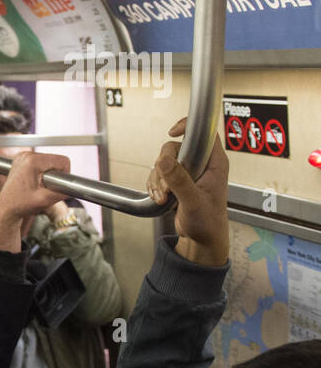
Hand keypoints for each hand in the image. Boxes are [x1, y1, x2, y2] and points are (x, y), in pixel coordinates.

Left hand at [0, 151, 69, 251]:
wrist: (6, 208)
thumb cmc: (20, 204)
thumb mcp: (45, 200)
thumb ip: (62, 192)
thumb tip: (74, 189)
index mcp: (32, 161)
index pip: (62, 160)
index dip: (65, 173)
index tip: (58, 185)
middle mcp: (26, 155)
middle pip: (56, 159)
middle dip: (57, 174)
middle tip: (47, 187)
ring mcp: (23, 156)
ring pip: (49, 160)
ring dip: (50, 173)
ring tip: (40, 185)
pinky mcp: (22, 160)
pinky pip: (41, 162)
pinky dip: (43, 171)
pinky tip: (36, 181)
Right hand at [147, 117, 229, 266]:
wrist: (202, 239)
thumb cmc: (208, 222)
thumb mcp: (193, 201)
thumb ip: (179, 180)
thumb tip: (164, 161)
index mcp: (214, 163)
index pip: (203, 133)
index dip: (187, 127)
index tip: (172, 133)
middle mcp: (201, 164)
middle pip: (174, 148)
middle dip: (163, 167)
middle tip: (166, 186)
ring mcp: (188, 172)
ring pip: (163, 162)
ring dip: (157, 180)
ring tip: (164, 198)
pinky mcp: (177, 181)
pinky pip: (158, 174)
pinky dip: (154, 185)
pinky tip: (159, 198)